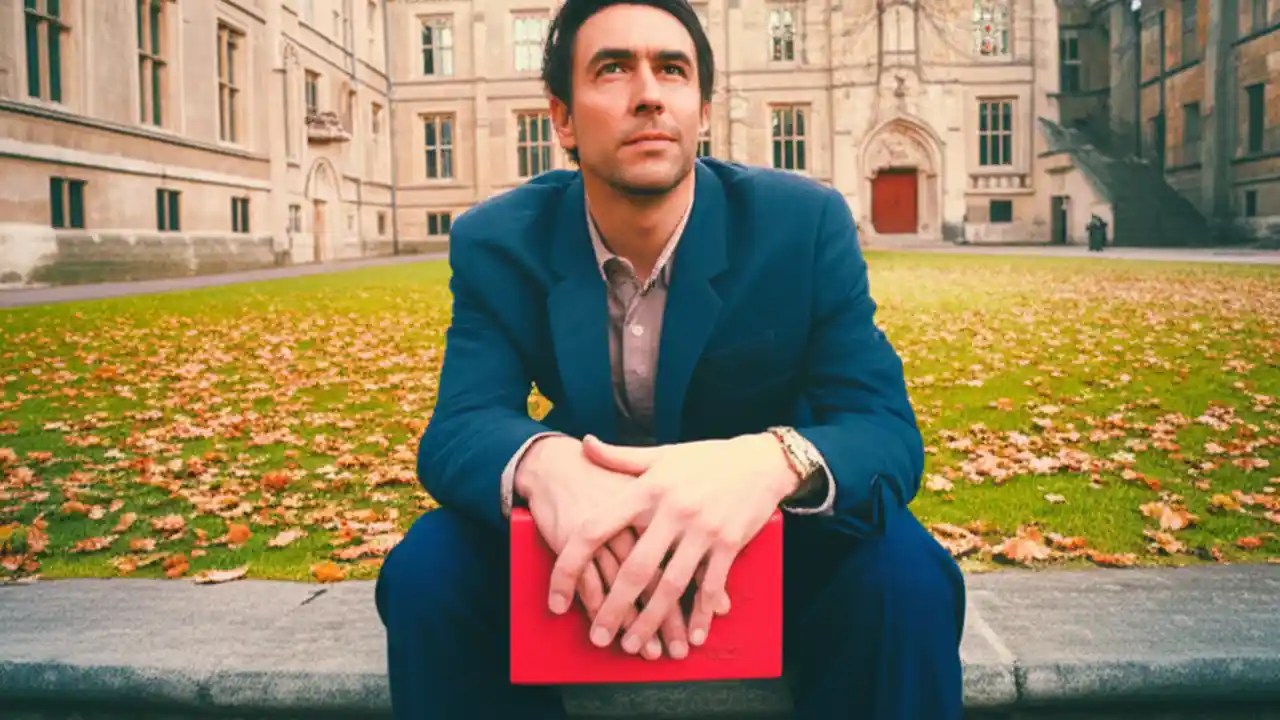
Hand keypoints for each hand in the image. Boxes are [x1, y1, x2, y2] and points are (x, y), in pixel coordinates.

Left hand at [549, 433, 797, 656]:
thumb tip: (584, 444)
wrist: (760, 461)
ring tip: (634, 645)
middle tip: (598, 638)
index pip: (597, 529)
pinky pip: (710, 586)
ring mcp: (701, 529)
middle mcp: (671, 511)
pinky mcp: (728, 543)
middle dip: (613, 609)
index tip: (559, 595)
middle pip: (634, 569)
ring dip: (651, 621)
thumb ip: (620, 458)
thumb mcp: (661, 455)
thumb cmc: (706, 459)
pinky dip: (701, 614)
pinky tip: (693, 635)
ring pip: (671, 585)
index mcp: (646, 490)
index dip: (571, 563)